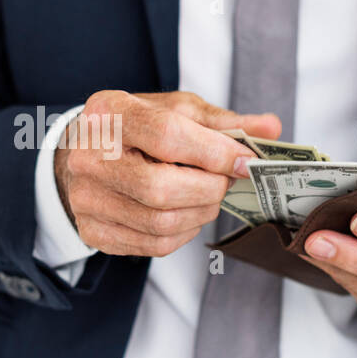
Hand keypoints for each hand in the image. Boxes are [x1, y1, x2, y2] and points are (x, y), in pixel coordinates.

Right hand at [54, 91, 279, 256]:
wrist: (85, 154)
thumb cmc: (138, 129)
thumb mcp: (176, 111)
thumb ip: (222, 122)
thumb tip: (271, 127)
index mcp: (109, 113)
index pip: (167, 135)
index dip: (215, 153)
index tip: (247, 161)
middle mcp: (88, 157)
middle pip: (161, 188)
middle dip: (209, 189)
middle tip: (226, 182)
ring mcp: (85, 199)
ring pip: (160, 222)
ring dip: (201, 214)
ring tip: (210, 196)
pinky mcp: (93, 232)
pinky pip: (153, 245)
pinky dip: (184, 233)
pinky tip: (188, 214)